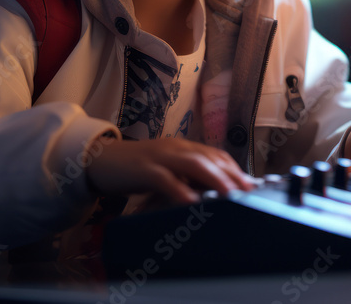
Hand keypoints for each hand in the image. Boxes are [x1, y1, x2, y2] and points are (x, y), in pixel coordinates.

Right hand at [84, 137, 255, 203]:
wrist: (100, 160)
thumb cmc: (135, 169)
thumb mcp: (165, 170)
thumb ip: (185, 177)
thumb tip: (209, 194)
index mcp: (183, 147)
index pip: (215, 154)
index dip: (234, 168)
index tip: (250, 185)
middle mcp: (175, 148)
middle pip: (210, 157)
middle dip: (231, 174)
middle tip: (248, 191)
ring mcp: (160, 157)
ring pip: (193, 164)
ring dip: (215, 179)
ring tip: (230, 195)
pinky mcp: (142, 169)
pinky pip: (165, 178)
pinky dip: (180, 189)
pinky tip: (191, 202)